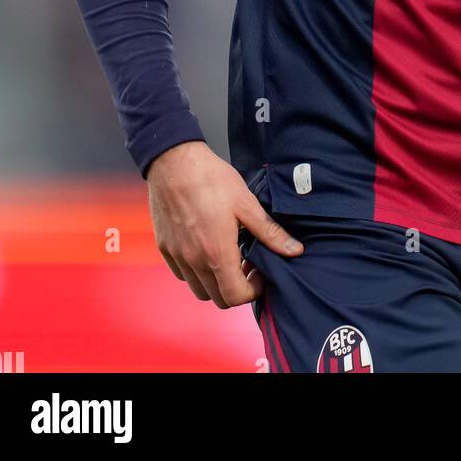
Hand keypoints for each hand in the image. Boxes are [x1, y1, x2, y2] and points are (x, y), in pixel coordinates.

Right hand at [146, 141, 302, 306]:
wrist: (174, 162)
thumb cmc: (210, 179)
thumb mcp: (246, 204)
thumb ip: (270, 232)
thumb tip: (295, 250)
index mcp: (217, 253)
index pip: (236, 297)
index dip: (253, 291)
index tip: (260, 271)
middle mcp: (194, 261)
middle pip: (217, 299)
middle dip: (236, 290)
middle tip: (247, 265)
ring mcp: (177, 256)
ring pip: (198, 289)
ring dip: (215, 282)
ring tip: (228, 257)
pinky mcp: (165, 248)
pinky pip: (181, 274)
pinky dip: (196, 271)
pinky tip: (207, 248)